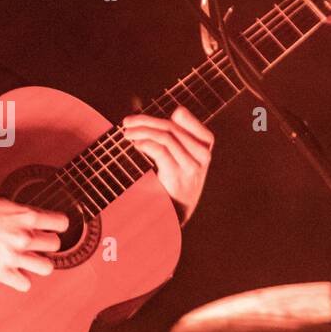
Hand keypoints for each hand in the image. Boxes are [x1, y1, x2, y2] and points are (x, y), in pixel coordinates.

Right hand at [0, 196, 68, 291]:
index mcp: (26, 216)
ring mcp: (14, 256)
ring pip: (47, 267)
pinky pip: (26, 284)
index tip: (53, 228)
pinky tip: (14, 272)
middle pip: (55, 245)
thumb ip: (23, 214)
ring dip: (40, 263)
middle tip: (36, 244)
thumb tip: (37, 221)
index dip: (58, 226)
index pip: (61, 223)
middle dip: (47, 244)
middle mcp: (24, 236)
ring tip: (29, 259)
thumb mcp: (4, 204)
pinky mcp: (2, 272)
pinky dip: (21, 279)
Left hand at [122, 106, 213, 222]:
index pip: (183, 118)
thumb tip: (145, 117)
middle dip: (144, 122)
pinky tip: (135, 145)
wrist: (178, 215)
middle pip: (170, 127)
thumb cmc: (175, 183)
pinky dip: (145, 144)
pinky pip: (161, 151)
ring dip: (141, 132)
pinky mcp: (179, 176)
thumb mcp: (178, 157)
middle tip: (125, 124)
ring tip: (126, 135)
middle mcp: (202, 154)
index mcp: (205, 144)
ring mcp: (192, 166)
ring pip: (165, 136)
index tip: (135, 119)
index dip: (154, 116)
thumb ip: (170, 136)